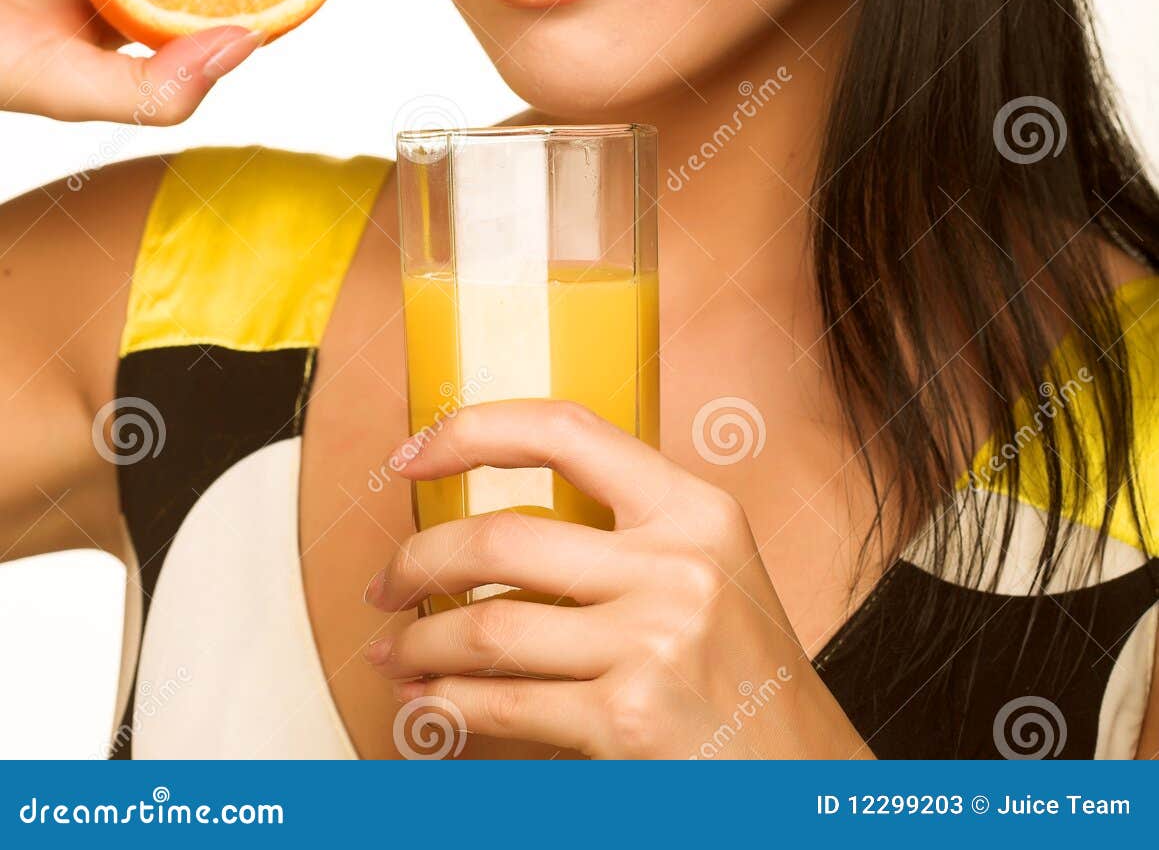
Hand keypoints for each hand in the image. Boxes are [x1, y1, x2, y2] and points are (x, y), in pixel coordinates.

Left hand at [363, 399, 873, 759]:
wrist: (804, 775)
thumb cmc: (745, 672)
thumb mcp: (710, 569)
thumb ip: (629, 531)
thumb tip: (498, 526)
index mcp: (694, 508)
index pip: (566, 430)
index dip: (474, 429)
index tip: (412, 452)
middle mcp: (677, 563)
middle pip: (504, 536)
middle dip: (419, 560)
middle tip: (388, 582)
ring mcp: (653, 641)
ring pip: (489, 625)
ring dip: (421, 643)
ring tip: (395, 652)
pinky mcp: (627, 717)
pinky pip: (504, 701)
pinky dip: (445, 707)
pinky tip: (425, 707)